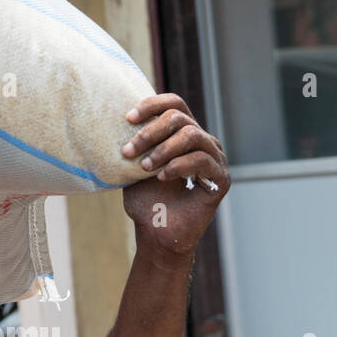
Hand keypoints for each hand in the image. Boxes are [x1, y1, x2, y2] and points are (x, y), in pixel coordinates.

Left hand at [120, 93, 229, 261]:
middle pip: (180, 117)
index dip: (152, 104)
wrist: (156, 232)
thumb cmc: (146, 199)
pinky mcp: (221, 179)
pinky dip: (177, 166)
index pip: (174, 104)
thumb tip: (115, 120)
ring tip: (144, 167)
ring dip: (162, 149)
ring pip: (192, 135)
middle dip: (150, 132)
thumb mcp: (134, 165)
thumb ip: (135, 143)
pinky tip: (161, 177)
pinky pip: (202, 160)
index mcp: (183, 134)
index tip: (128, 118)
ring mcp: (215, 159)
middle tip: (128, 151)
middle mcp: (203, 142)